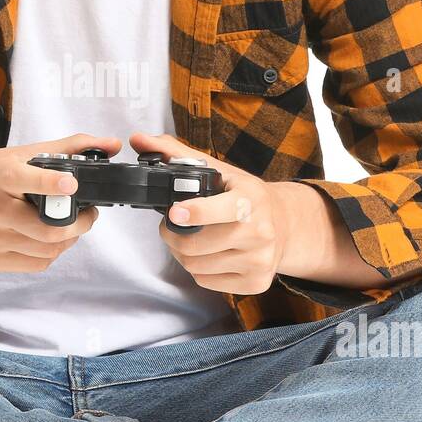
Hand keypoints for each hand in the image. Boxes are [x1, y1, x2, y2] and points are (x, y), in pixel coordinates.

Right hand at [0, 133, 121, 272]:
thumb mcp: (18, 154)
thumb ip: (67, 147)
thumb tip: (111, 144)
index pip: (25, 181)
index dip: (51, 184)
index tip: (72, 183)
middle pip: (48, 228)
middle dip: (80, 223)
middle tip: (89, 214)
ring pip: (47, 249)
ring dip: (70, 239)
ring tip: (72, 226)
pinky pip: (36, 264)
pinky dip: (52, 253)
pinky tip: (51, 239)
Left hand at [129, 130, 292, 294]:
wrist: (282, 224)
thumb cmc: (243, 195)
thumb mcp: (218, 170)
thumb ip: (175, 154)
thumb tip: (138, 139)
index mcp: (251, 197)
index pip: (221, 210)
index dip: (193, 213)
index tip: (174, 213)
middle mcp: (260, 231)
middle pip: (195, 245)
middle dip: (172, 236)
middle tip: (171, 226)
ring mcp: (260, 260)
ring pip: (196, 267)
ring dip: (183, 254)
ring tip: (188, 239)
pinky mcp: (257, 283)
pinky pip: (207, 282)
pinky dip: (199, 270)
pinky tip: (207, 255)